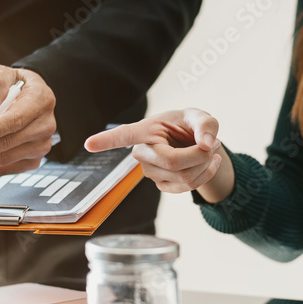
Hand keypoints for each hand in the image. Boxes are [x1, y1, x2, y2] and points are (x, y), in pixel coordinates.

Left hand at [0, 65, 55, 176]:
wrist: (29, 97)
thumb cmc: (14, 84)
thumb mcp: (2, 73)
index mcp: (41, 100)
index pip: (15, 120)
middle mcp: (45, 126)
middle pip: (7, 144)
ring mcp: (41, 146)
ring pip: (3, 159)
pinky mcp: (33, 161)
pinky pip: (4, 169)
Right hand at [85, 109, 233, 201]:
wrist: (196, 145)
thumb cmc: (191, 126)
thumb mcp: (201, 117)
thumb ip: (206, 125)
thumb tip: (207, 144)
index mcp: (146, 130)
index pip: (124, 135)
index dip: (107, 140)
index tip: (88, 144)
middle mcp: (142, 152)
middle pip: (173, 162)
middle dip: (202, 155)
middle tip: (214, 143)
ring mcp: (150, 171)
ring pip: (185, 176)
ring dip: (207, 165)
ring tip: (212, 149)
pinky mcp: (162, 184)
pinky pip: (188, 186)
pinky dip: (206, 174)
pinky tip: (209, 163)